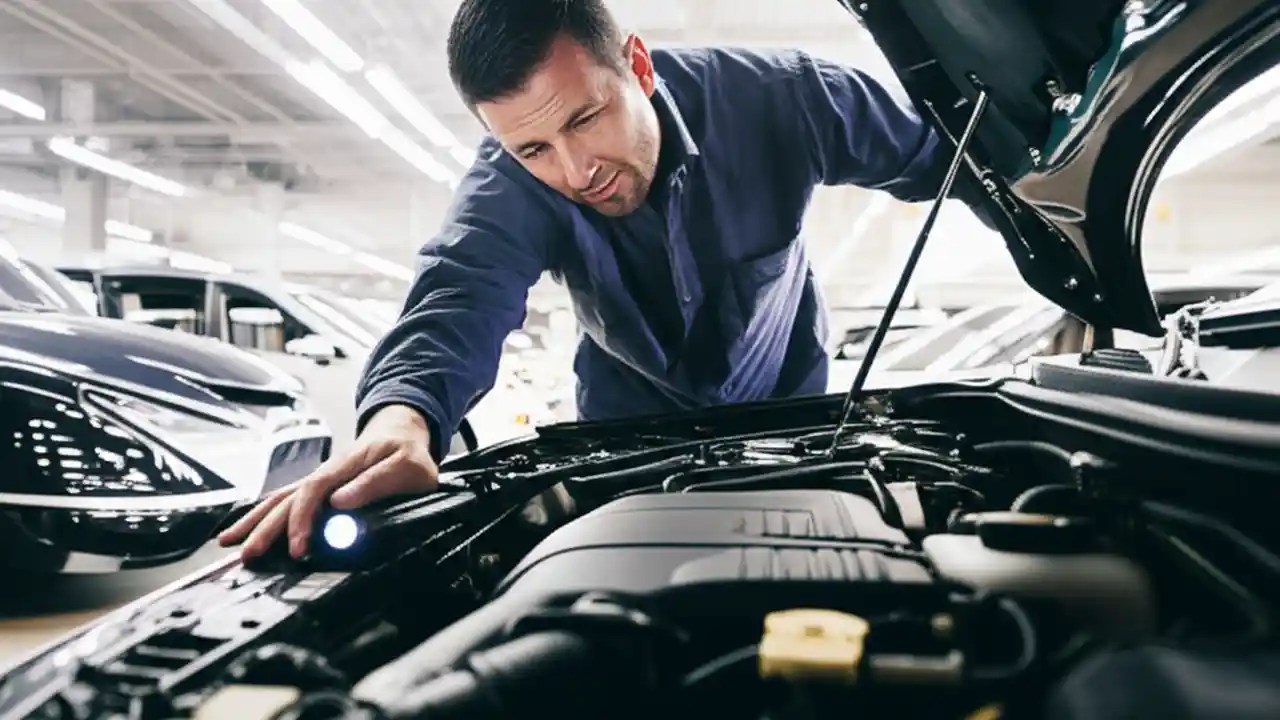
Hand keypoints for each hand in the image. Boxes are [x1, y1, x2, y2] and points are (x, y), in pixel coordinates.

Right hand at [217, 404, 438, 560]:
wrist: (404, 434)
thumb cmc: (407, 453)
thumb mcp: (405, 467)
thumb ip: (376, 482)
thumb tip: (340, 502)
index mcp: (343, 467)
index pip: (312, 492)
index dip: (300, 521)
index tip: (296, 549)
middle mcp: (325, 474)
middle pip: (286, 499)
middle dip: (264, 528)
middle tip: (246, 556)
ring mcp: (319, 482)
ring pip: (279, 500)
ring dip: (254, 521)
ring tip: (228, 544)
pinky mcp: (319, 490)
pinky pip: (285, 502)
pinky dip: (264, 516)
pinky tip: (248, 530)